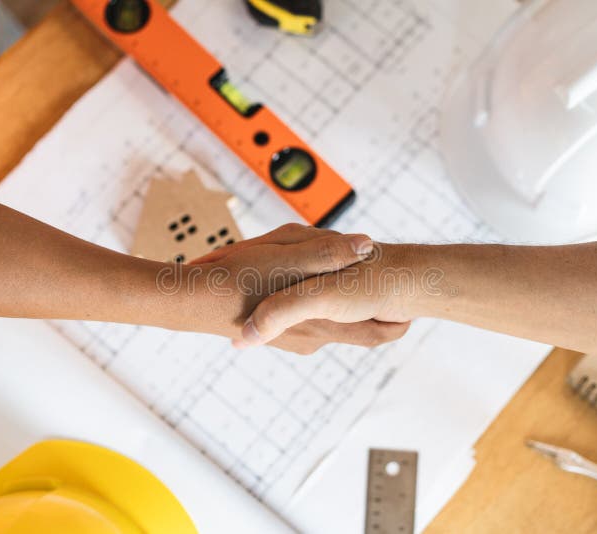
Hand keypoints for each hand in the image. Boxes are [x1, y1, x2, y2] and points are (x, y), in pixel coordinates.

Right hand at [184, 225, 409, 353]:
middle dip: (367, 306)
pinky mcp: (275, 333)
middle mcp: (309, 336)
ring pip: (327, 317)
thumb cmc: (233, 275)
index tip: (411, 308)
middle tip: (377, 282)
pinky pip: (305, 316)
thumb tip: (366, 244)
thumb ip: (328, 251)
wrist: (186, 300)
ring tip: (323, 273)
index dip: (397, 321)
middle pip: (354, 325)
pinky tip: (291, 278)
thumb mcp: (285, 254)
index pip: (375, 332)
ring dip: (332, 298)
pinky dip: (309, 300)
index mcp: (320, 320)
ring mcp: (291, 337)